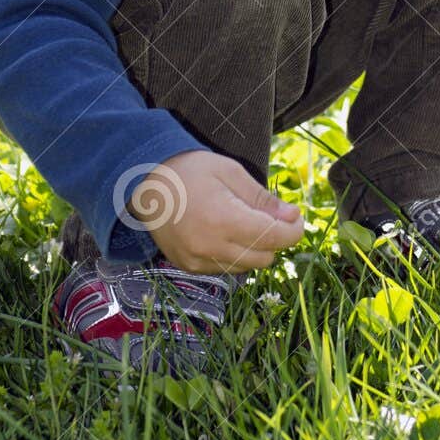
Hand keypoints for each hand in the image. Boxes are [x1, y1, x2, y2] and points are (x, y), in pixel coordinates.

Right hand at [126, 150, 303, 273]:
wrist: (144, 183)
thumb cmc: (190, 170)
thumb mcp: (230, 172)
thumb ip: (263, 199)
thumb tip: (292, 217)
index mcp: (224, 220)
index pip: (274, 238)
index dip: (294, 230)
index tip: (296, 217)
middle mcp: (210, 247)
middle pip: (264, 258)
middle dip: (274, 238)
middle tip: (271, 216)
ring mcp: (197, 261)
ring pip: (246, 267)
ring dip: (254, 248)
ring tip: (242, 221)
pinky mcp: (189, 267)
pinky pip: (225, 269)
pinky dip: (234, 255)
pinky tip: (223, 232)